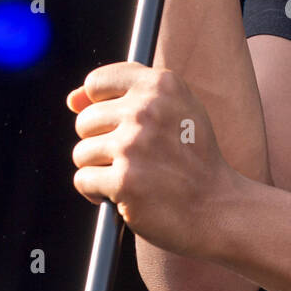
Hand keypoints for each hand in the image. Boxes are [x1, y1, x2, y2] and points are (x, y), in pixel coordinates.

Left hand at [68, 63, 237, 256]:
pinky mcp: (124, 181)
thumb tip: (71, 100)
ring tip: (131, 177)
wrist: (218, 208)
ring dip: (99, 170)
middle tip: (135, 159)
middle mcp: (147, 110)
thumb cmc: (193, 158)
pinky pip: (83, 180)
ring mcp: (134, 146)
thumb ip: (126, 94)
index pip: (97, 82)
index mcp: (162, 85)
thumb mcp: (176, 110)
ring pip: (81, 152)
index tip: (120, 125)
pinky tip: (124, 196)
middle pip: (85, 121)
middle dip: (101, 143)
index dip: (101, 107)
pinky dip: (97, 193)